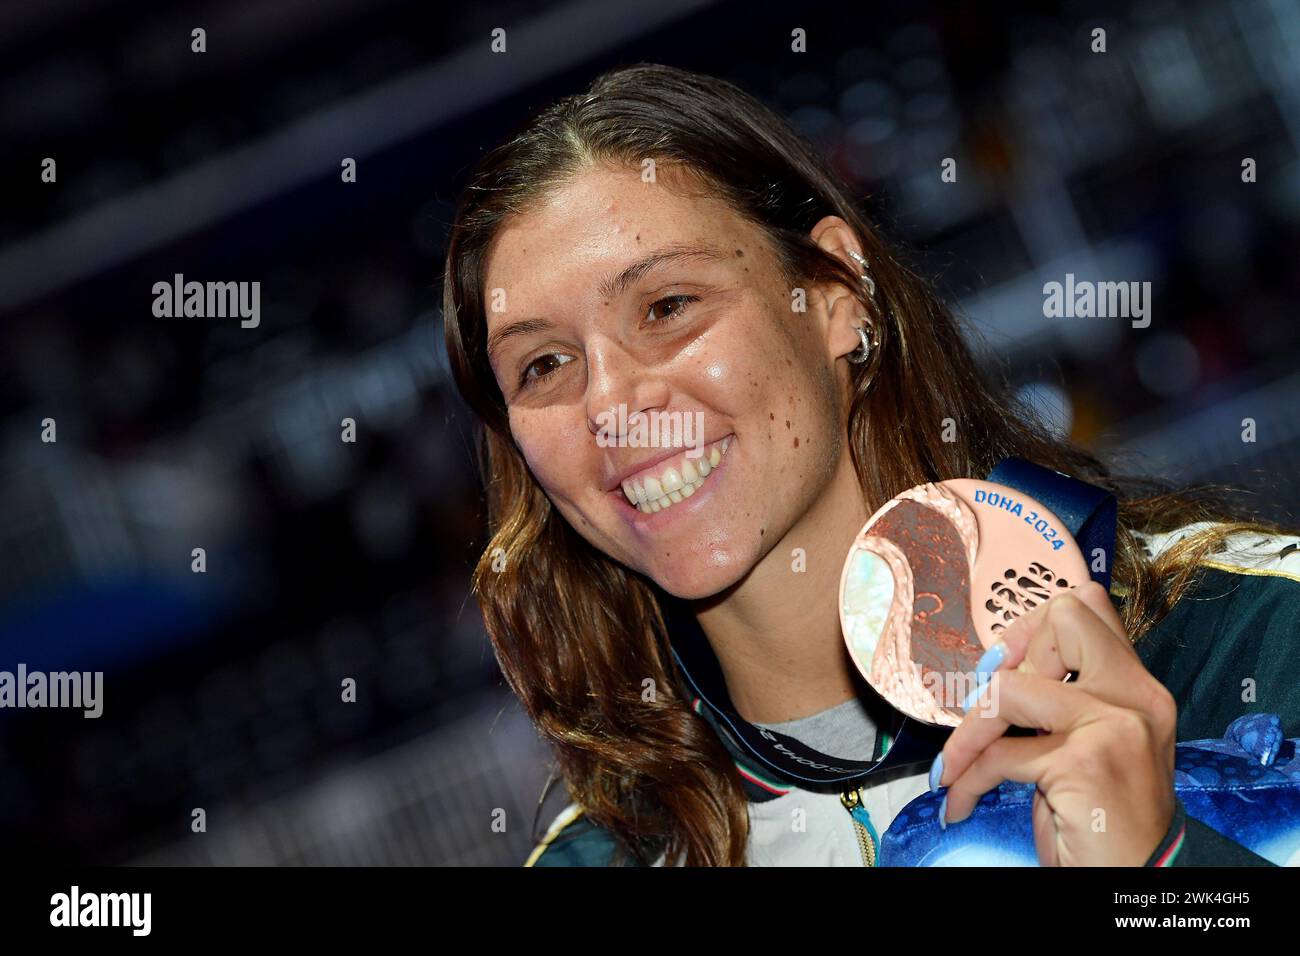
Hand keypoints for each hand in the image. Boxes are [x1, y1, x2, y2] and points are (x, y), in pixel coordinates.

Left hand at [931, 581, 1177, 865]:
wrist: (1140, 880)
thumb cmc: (1107, 819)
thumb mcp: (1096, 745)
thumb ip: (1065, 699)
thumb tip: (1000, 664)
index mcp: (1139, 688)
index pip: (1087, 604)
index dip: (1032, 624)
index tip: (1003, 666)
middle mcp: (1135, 698)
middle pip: (1062, 617)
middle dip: (1006, 658)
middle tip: (985, 708)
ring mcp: (1114, 727)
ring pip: (1009, 690)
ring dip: (968, 732)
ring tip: (956, 765)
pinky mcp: (1085, 763)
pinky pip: (998, 754)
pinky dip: (967, 779)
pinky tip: (961, 802)